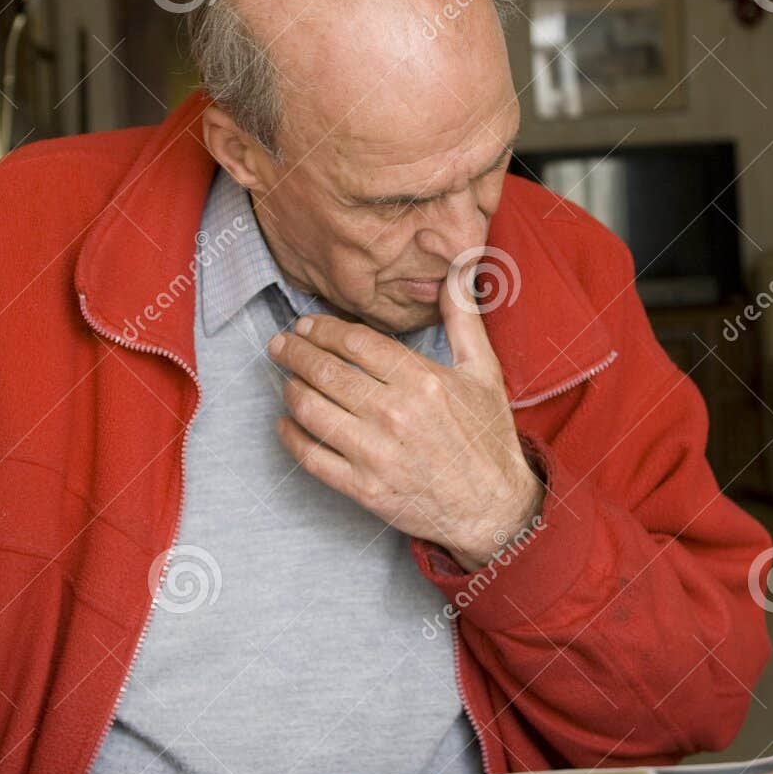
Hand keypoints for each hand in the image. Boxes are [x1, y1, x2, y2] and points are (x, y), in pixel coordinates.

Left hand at [267, 259, 542, 570]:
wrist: (492, 508)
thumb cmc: (486, 437)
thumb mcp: (483, 370)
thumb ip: (462, 316)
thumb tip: (459, 266)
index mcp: (422, 380)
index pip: (355, 343)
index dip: (323, 329)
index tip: (306, 324)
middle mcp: (395, 414)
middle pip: (326, 371)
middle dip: (294, 352)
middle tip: (280, 344)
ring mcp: (376, 454)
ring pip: (312, 410)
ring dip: (290, 389)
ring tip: (286, 379)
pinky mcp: (363, 488)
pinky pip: (312, 457)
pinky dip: (291, 436)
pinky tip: (286, 423)